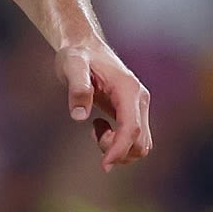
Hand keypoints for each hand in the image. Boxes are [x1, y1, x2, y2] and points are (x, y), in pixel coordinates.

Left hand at [57, 38, 151, 172]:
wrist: (84, 46)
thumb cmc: (77, 55)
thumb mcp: (71, 66)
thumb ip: (77, 88)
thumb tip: (79, 116)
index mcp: (128, 89)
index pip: (131, 128)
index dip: (119, 149)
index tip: (104, 165)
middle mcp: (140, 99)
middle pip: (140, 142)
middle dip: (116, 150)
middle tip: (93, 132)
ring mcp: (139, 106)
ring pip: (140, 145)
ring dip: (118, 149)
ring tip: (96, 129)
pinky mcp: (133, 112)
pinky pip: (134, 139)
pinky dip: (118, 143)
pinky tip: (99, 126)